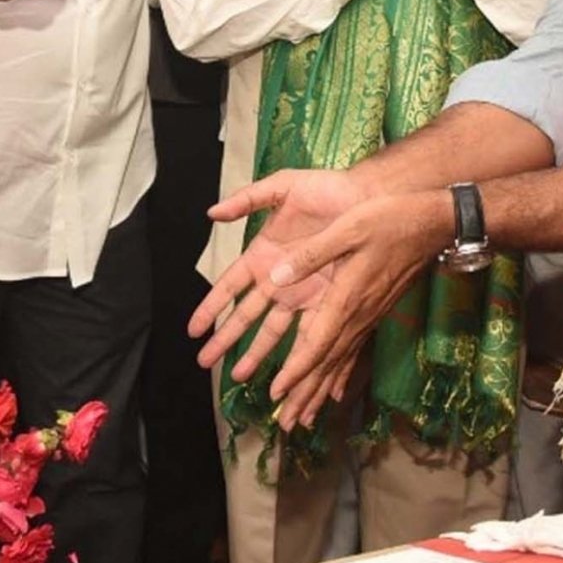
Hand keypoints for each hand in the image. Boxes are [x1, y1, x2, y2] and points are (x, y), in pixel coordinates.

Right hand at [190, 168, 369, 374]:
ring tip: (240, 376)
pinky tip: (288, 368)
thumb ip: (247, 199)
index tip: (193, 329)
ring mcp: (301, 293)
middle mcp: (278, 279)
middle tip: (206, 362)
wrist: (368, 197)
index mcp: (262, 255)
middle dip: (225, 339)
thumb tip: (213, 212)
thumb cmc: (325, 190)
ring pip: (272, 331)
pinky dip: (298, 350)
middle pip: (245, 316)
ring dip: (255, 353)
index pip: (229, 287)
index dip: (210, 308)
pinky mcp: (327, 300)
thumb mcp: (281, 187)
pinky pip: (308, 330)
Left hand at [250, 189, 451, 428]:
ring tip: (303, 419)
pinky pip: (354, 351)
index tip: (276, 394)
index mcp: (346, 297)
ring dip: (320, 392)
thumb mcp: (347, 228)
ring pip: (340, 363)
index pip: (317, 344)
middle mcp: (358, 315)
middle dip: (305, 395)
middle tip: (285, 424)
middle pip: (327, 364)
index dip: (296, 371)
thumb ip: (310, 255)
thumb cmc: (389, 219)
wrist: (435, 223)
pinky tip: (337, 392)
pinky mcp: (376, 311)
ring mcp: (369, 316)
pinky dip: (341, 375)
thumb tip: (275, 276)